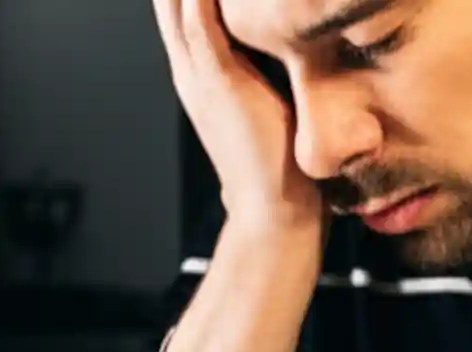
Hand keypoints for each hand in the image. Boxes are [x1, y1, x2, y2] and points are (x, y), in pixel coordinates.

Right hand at [152, 0, 324, 232]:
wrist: (276, 212)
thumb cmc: (282, 164)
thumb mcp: (270, 102)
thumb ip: (268, 70)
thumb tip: (293, 45)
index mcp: (202, 73)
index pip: (184, 8)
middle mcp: (192, 69)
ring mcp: (200, 76)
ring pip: (178, 4)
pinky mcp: (219, 83)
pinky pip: (200, 25)